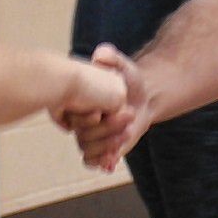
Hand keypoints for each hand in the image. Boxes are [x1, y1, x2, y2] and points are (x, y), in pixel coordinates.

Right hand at [62, 44, 151, 172]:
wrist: (144, 95)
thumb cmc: (129, 79)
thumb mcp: (122, 65)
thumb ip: (111, 57)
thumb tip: (99, 55)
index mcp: (80, 102)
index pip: (73, 116)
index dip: (85, 118)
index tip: (100, 113)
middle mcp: (81, 120)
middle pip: (82, 136)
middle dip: (104, 131)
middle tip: (127, 117)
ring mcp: (90, 135)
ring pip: (88, 151)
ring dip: (106, 146)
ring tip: (125, 135)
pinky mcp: (102, 147)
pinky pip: (92, 161)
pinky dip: (101, 162)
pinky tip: (113, 160)